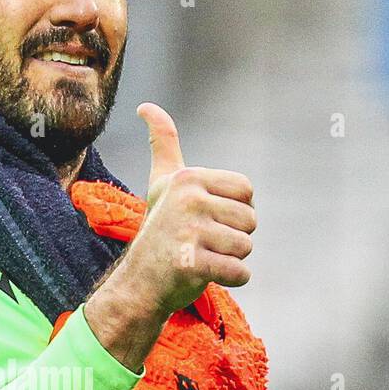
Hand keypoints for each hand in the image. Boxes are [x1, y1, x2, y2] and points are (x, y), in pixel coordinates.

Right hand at [114, 102, 256, 318]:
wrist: (139, 282)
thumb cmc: (160, 230)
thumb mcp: (161, 182)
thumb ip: (163, 143)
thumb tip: (145, 107)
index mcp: (189, 178)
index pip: (247, 191)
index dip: (234, 210)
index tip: (206, 219)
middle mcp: (188, 200)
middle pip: (250, 220)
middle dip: (233, 237)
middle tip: (201, 243)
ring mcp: (188, 232)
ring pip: (246, 247)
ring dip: (231, 259)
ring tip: (202, 257)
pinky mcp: (191, 265)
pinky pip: (240, 272)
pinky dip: (232, 279)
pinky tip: (205, 275)